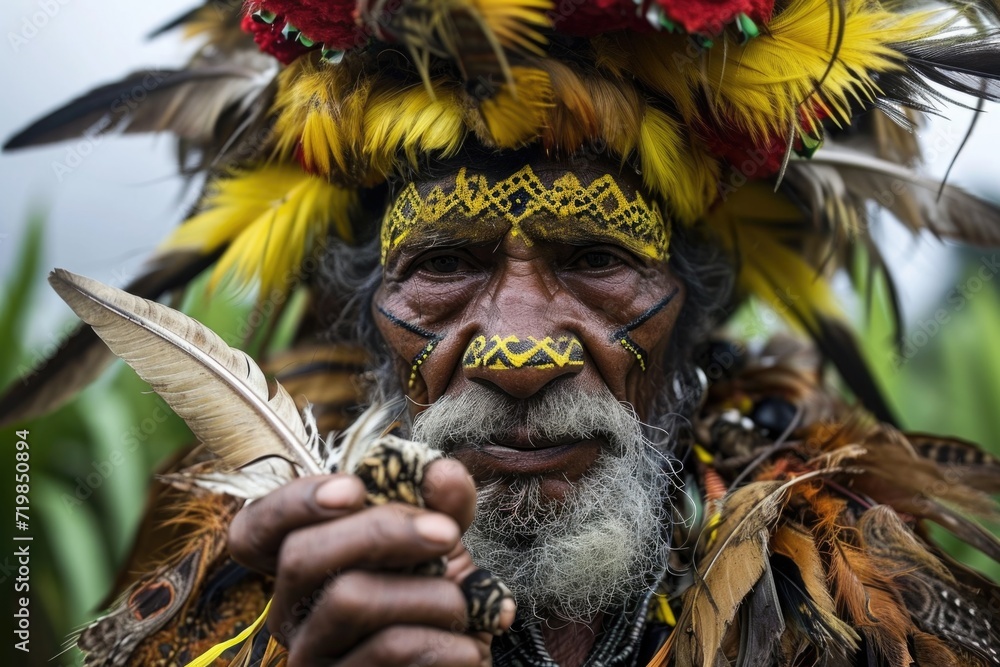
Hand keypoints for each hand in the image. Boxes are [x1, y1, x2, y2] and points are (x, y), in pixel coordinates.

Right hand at [228, 459, 511, 665]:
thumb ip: (443, 505)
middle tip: (446, 532)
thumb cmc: (438, 603)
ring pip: (349, 599)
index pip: (255, 530)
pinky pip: (389, 649)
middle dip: (381, 531)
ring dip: (427, 593)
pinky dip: (445, 642)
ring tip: (463, 605)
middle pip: (301, 556)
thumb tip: (442, 472)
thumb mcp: (442, 546)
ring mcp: (311, 657)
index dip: (292, 503)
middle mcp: (291, 612)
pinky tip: (469, 648)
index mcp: (305, 564)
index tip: (355, 488)